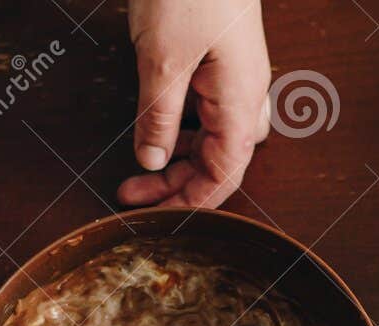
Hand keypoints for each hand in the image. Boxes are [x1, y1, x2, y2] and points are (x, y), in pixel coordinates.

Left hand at [117, 0, 271, 209]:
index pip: (223, 176)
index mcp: (240, 102)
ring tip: (143, 165)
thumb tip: (150, 161)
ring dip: (181, 157)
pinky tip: (161, 125)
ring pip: (216, 137)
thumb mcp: (162, 58)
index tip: (152, 214)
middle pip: (219, 161)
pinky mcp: (222, 59)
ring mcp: (237, 76)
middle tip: (132, 193)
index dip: (189, 203)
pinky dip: (185, 128)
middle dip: (177, 184)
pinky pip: (210, 109)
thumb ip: (157, 116)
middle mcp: (246, 95)